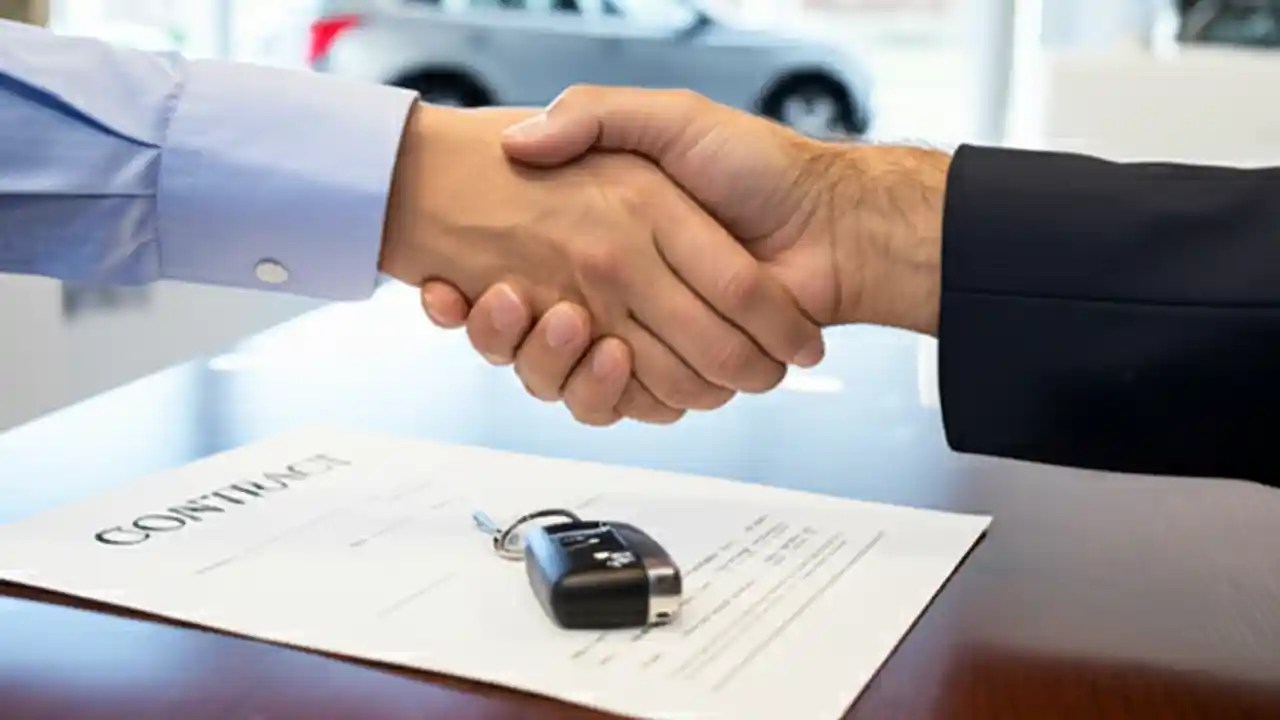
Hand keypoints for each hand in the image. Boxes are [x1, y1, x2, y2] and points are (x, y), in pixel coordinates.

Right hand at [420, 88, 948, 423]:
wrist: (830, 221)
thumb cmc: (755, 166)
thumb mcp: (665, 119)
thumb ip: (593, 117)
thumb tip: (517, 142)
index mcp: (602, 240)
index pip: (512, 286)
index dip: (473, 298)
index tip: (444, 288)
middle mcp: (613, 294)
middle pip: (525, 342)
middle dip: (501, 332)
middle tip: (505, 300)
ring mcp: (644, 339)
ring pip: (562, 382)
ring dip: (543, 362)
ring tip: (555, 319)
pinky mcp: (677, 377)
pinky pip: (623, 406)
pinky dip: (606, 393)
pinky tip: (606, 353)